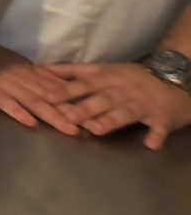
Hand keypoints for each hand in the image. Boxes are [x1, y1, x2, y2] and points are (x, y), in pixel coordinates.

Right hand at [0, 39, 84, 133]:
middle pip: (52, 98)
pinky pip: (6, 104)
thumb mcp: (15, 62)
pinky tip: (31, 124)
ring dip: (53, 117)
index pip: (58, 87)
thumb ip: (33, 73)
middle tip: (92, 128)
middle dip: (72, 113)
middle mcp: (24, 80)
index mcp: (30, 72)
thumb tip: (55, 82)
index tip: (96, 112)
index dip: (76, 100)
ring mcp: (8, 87)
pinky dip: (19, 113)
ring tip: (70, 131)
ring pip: (35, 103)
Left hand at [44, 62, 190, 148]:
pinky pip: (160, 127)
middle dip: (83, 107)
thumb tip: (41, 69)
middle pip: (101, 99)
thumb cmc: (131, 77)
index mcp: (107, 77)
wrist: (173, 78)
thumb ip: (74, 71)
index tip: (46, 97)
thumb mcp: (103, 69)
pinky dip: (156, 136)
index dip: (65, 90)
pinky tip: (151, 145)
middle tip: (66, 116)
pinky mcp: (162, 116)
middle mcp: (123, 89)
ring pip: (125, 113)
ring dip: (111, 121)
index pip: (83, 83)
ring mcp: (143, 103)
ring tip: (97, 130)